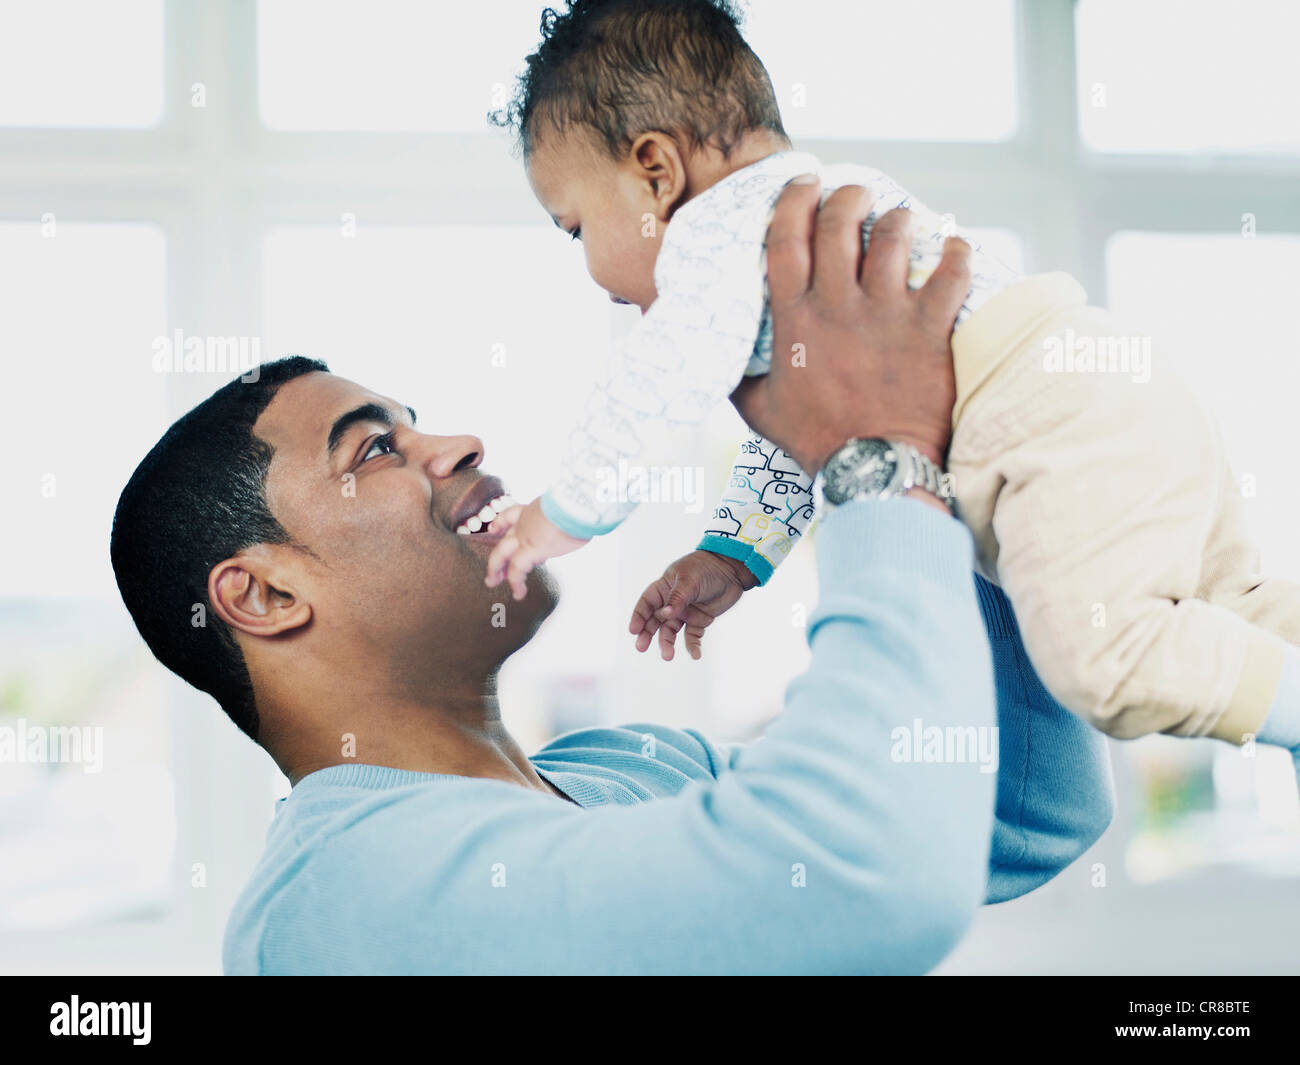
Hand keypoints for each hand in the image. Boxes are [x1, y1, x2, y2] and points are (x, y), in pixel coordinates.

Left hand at [484, 496, 588, 600]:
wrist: (575, 504)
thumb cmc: (579, 504)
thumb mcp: (567, 509)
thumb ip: (564, 520)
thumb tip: (576, 529)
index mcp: (533, 510)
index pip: (511, 516)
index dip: (500, 523)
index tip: (494, 529)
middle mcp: (525, 522)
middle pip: (504, 540)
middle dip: (497, 555)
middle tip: (493, 569)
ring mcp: (524, 535)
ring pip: (501, 553)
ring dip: (495, 569)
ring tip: (492, 582)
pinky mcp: (530, 550)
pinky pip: (517, 569)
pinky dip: (516, 583)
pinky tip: (519, 593)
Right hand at [628, 550, 757, 660]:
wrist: (732, 570)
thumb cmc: (706, 568)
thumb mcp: (689, 580)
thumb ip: (677, 598)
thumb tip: (665, 614)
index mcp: (664, 588)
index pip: (646, 604)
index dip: (638, 617)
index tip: (634, 631)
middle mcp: (671, 602)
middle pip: (654, 621)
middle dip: (647, 634)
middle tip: (641, 648)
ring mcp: (685, 613)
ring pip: (671, 631)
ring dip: (667, 643)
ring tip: (668, 656)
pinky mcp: (699, 621)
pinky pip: (692, 636)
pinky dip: (692, 646)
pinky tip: (695, 655)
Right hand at [729, 174, 972, 475]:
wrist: (872, 471)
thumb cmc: (816, 443)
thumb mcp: (759, 411)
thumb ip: (738, 379)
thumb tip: (717, 364)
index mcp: (795, 320)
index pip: (786, 239)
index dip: (794, 201)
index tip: (805, 184)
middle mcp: (838, 307)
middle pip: (839, 224)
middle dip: (847, 195)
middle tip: (854, 192)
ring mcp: (887, 316)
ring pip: (893, 238)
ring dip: (897, 218)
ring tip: (899, 218)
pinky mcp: (929, 331)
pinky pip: (950, 274)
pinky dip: (957, 253)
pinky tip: (957, 247)